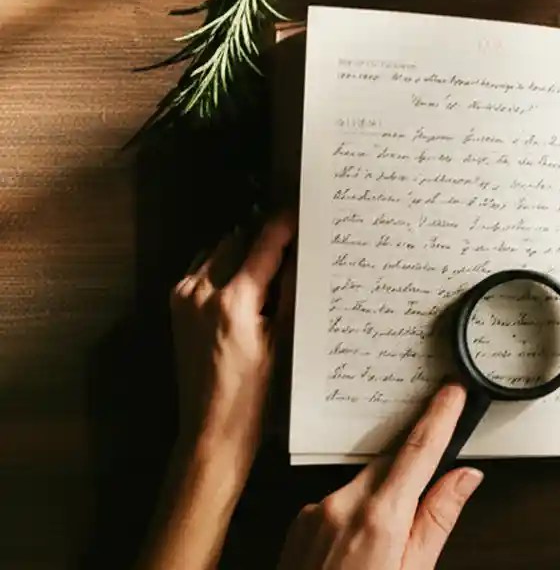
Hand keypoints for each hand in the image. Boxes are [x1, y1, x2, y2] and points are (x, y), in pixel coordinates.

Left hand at [169, 211, 296, 468]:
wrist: (212, 428)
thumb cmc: (256, 393)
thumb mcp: (284, 340)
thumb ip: (290, 292)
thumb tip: (301, 255)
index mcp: (234, 301)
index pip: (264, 244)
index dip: (285, 223)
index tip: (304, 209)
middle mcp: (202, 291)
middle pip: (237, 239)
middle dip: (264, 235)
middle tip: (292, 238)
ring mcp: (184, 297)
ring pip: (217, 251)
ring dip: (242, 249)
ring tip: (271, 260)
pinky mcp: (177, 306)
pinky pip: (202, 269)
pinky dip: (223, 265)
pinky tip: (245, 281)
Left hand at [277, 384, 483, 569]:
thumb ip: (437, 520)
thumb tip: (465, 478)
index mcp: (379, 518)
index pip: (418, 452)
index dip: (439, 417)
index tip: (452, 392)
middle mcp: (342, 505)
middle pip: (389, 463)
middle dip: (412, 461)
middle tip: (436, 466)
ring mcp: (316, 511)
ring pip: (363, 481)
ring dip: (383, 493)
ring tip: (389, 538)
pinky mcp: (300, 521)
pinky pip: (338, 500)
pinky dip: (356, 509)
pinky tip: (359, 543)